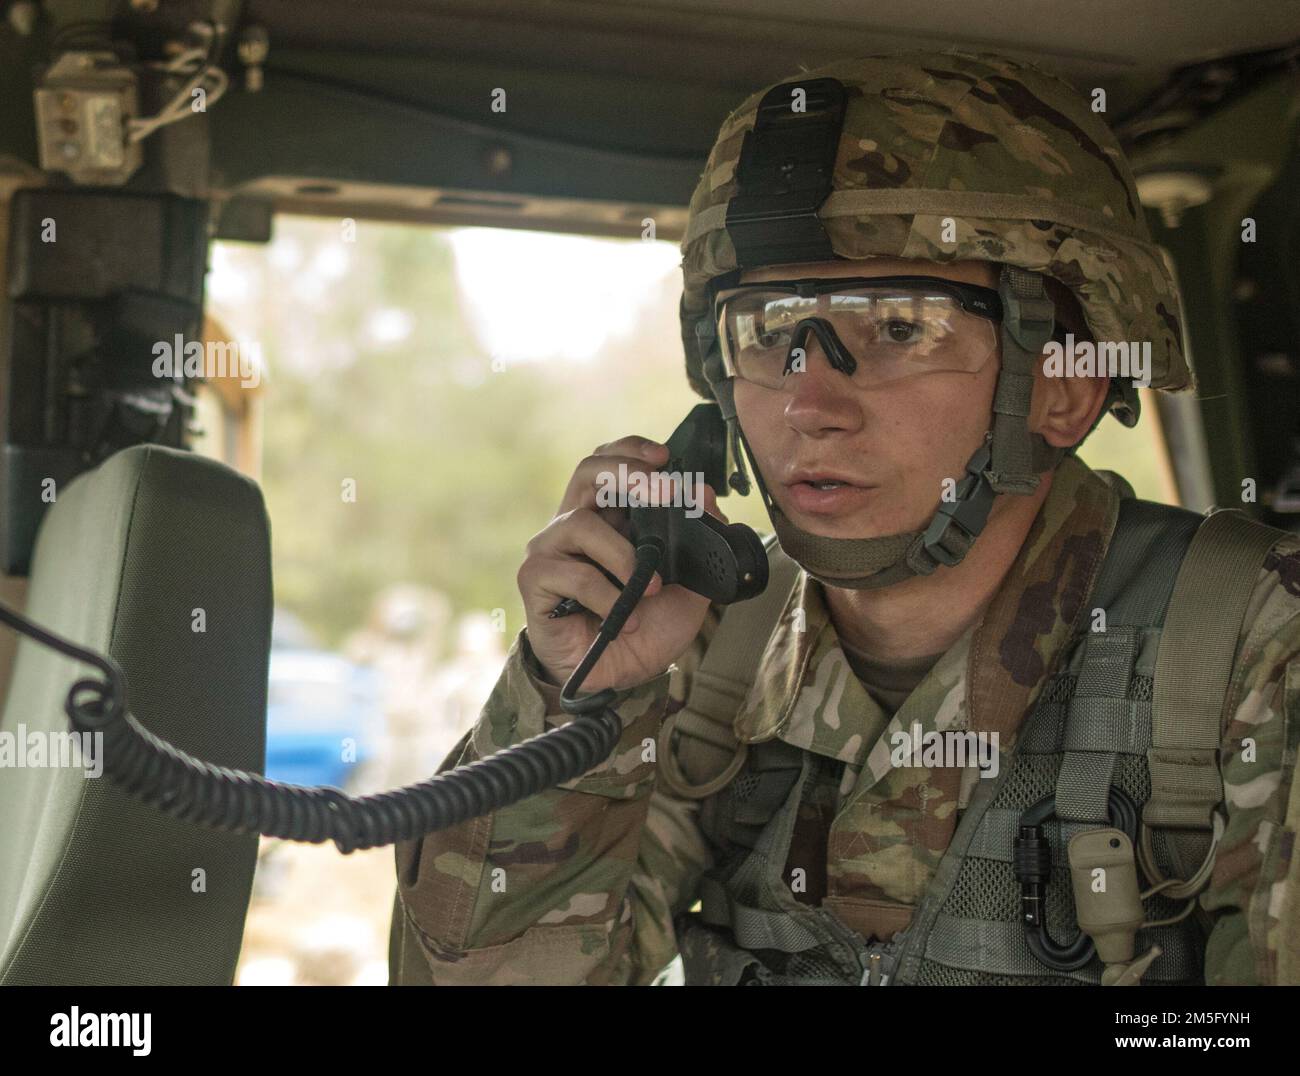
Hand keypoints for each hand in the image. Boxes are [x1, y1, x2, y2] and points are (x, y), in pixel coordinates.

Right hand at [517, 435, 721, 692]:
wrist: (617, 677)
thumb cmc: (644, 625)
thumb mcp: (687, 584)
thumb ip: (698, 542)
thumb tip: (706, 495)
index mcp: (607, 517)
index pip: (609, 463)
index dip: (632, 450)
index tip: (665, 457)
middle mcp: (574, 524)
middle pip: (587, 472)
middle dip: (628, 475)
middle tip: (663, 495)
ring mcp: (551, 550)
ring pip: (581, 524)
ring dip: (624, 556)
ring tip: (649, 589)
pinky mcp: (535, 581)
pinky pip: (572, 573)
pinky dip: (607, 596)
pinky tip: (625, 618)